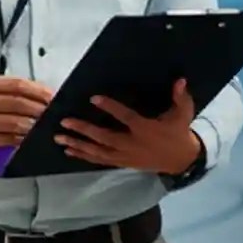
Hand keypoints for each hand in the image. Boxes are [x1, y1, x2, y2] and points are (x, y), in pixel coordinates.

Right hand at [0, 75, 53, 154]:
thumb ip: (12, 91)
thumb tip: (43, 95)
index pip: (16, 84)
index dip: (37, 90)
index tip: (52, 96)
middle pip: (17, 102)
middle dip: (39, 108)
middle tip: (53, 113)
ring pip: (14, 122)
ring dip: (33, 125)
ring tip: (44, 126)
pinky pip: (9, 138)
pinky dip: (22, 138)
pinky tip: (29, 137)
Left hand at [55, 78, 199, 174]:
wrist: (181, 161)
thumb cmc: (178, 132)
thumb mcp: (183, 114)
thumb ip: (180, 97)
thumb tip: (180, 80)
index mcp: (146, 129)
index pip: (126, 117)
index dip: (110, 108)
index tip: (93, 98)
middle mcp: (132, 144)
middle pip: (105, 137)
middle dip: (84, 130)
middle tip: (65, 122)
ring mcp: (126, 156)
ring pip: (98, 152)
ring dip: (78, 145)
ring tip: (60, 139)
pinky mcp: (122, 163)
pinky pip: (100, 160)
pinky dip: (84, 156)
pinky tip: (69, 151)